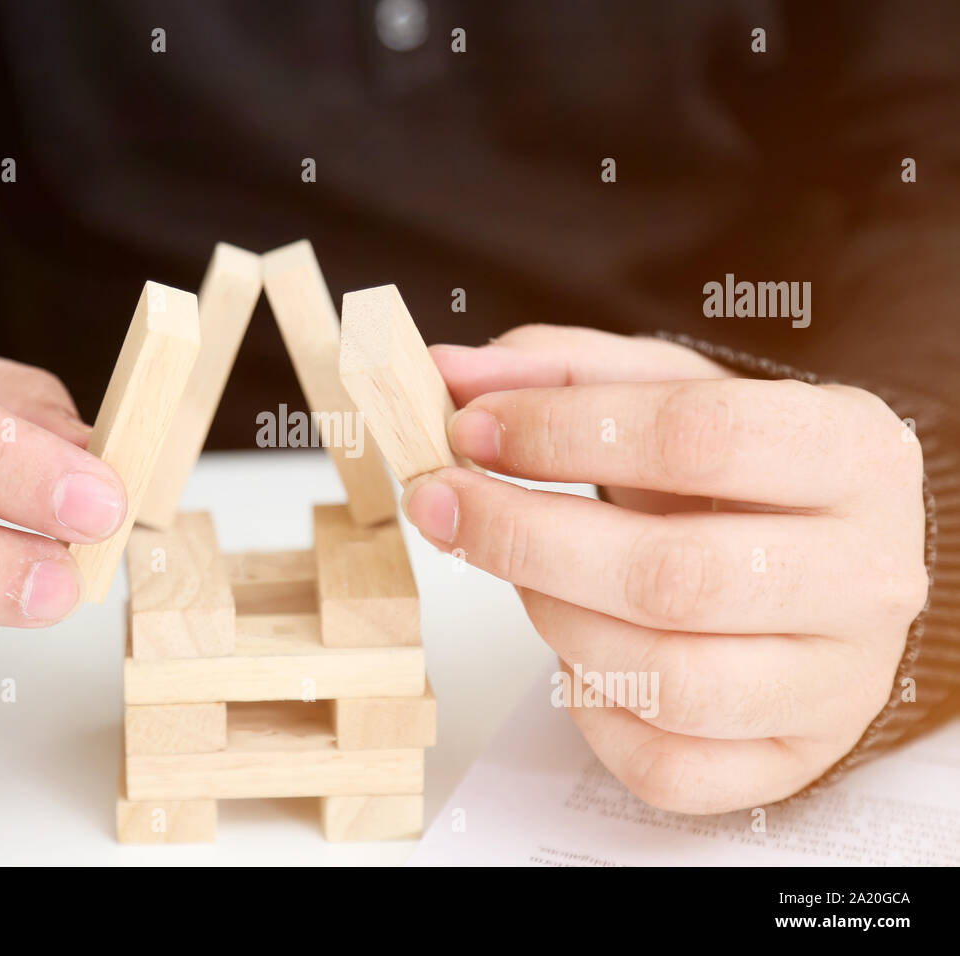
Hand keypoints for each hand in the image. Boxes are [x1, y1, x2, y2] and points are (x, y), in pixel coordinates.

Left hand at [405, 325, 927, 812]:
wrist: (810, 557)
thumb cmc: (731, 472)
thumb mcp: (662, 391)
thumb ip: (558, 372)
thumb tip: (448, 373)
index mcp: (853, 453)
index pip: (701, 437)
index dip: (563, 434)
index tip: (472, 431)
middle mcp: (868, 574)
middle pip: (677, 576)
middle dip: (527, 538)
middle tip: (446, 506)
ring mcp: (840, 682)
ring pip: (669, 682)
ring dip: (555, 621)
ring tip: (521, 575)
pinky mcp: (796, 757)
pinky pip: (666, 766)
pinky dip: (592, 713)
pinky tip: (579, 656)